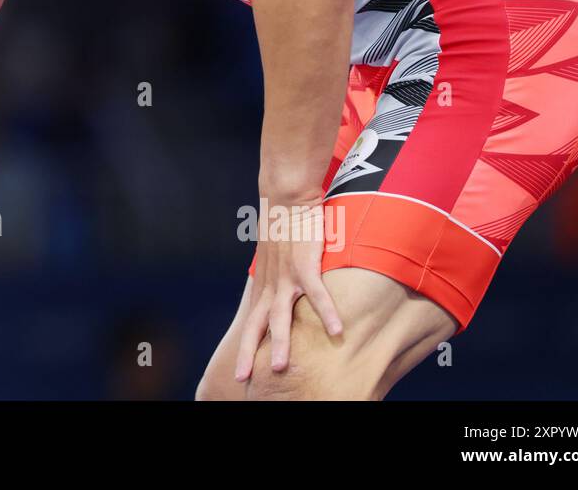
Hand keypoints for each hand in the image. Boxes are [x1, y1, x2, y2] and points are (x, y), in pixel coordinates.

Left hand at [234, 192, 343, 380]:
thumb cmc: (283, 226)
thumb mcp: (274, 258)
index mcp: (264, 285)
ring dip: (279, 343)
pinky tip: (337, 331)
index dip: (246, 347)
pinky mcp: (305, 265)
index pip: (252, 322)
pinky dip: (327, 312)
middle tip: (242, 379)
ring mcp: (286, 276)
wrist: (286, 198)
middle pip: (257, 325)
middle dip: (249, 353)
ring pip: (281, 316)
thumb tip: (282, 294)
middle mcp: (271, 285)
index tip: (240, 371)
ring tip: (278, 367)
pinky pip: (317, 294)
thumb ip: (277, 278)